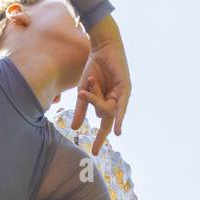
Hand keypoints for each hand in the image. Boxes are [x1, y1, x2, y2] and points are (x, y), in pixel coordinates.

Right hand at [72, 15, 129, 154]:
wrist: (101, 48)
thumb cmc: (94, 68)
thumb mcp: (84, 92)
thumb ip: (81, 110)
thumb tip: (75, 128)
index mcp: (108, 104)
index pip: (104, 125)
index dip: (99, 139)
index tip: (93, 152)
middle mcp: (117, 102)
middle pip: (102, 114)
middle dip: (93, 102)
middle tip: (84, 91)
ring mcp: (122, 96)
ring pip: (105, 108)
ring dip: (95, 94)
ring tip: (93, 78)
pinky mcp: (125, 89)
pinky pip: (120, 107)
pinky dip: (118, 119)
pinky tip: (117, 132)